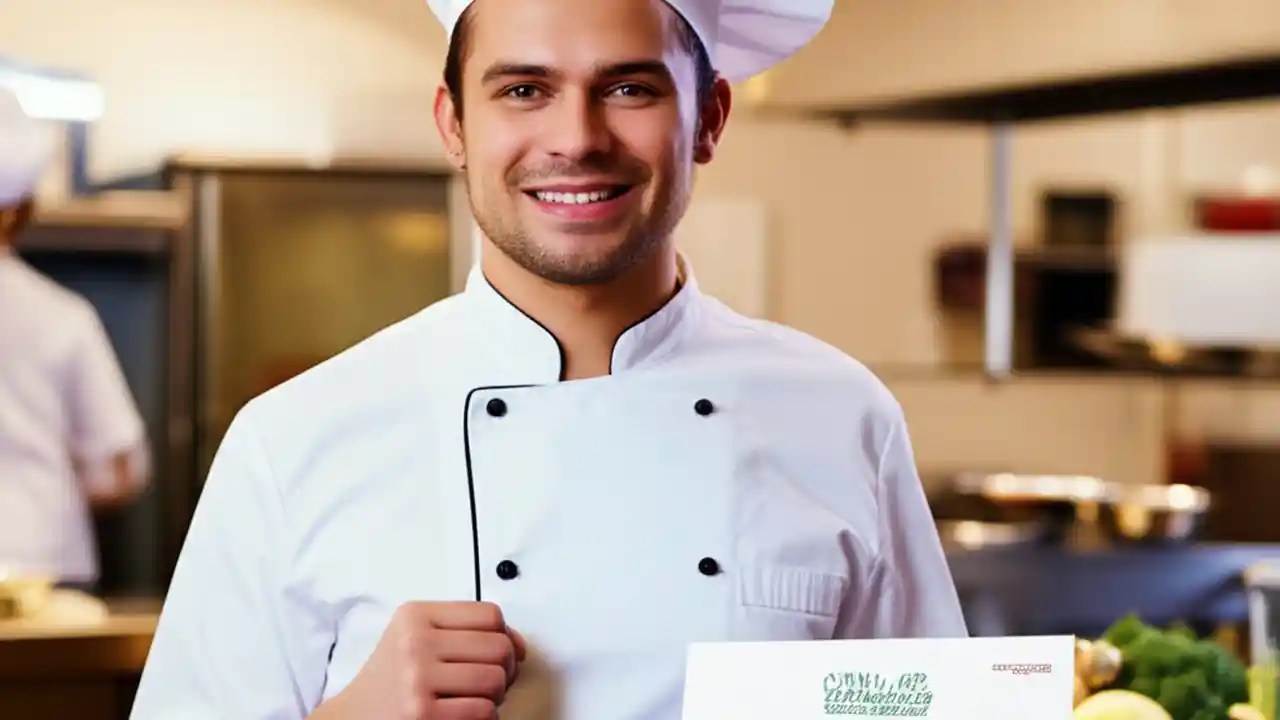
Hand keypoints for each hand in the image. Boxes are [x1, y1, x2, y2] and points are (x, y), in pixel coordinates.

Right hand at [311, 601, 525, 719]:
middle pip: (498, 646)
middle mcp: (415, 643)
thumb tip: (518, 644)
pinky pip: (484, 711)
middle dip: (504, 668)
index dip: (504, 636)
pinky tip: (466, 714)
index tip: (497, 652)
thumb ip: (466, 632)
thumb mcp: (418, 638)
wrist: (353, 718)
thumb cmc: (391, 680)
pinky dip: (486, 717)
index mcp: (416, 616)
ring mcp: (418, 679)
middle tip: (487, 680)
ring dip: (495, 696)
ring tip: (474, 697)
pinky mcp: (423, 714)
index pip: (490, 614)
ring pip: (495, 679)